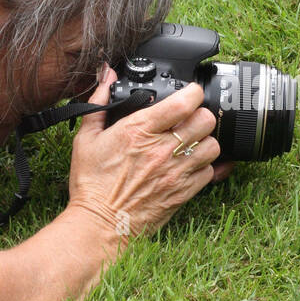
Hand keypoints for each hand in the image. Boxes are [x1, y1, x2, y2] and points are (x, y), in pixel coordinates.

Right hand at [67, 66, 222, 236]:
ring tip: (193, 142)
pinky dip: (206, 167)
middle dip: (201, 115)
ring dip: (206, 141)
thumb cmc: (91, 184)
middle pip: (206, 120)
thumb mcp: (86, 139)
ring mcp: (176, 172)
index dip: (193, 92)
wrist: (99, 225)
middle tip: (191, 120)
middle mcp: (162, 149)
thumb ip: (98, 103)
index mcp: (139, 130)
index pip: (184, 102)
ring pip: (213, 146)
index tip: (190, 93)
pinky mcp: (184, 192)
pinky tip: (193, 165)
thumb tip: (106, 75)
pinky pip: (210, 173)